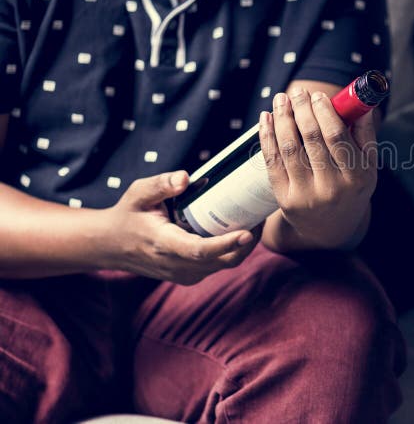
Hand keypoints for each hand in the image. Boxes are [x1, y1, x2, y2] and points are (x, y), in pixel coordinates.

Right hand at [100, 172, 258, 284]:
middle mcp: (176, 265)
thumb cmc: (129, 214)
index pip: (200, 250)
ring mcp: (184, 274)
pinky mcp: (189, 276)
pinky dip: (232, 251)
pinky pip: (217, 266)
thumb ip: (161, 184)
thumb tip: (186, 178)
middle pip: (222, 261)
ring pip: (223, 265)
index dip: (226, 244)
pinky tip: (240, 231)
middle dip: (246, 243)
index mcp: (164, 244)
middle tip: (260, 216)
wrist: (110, 245)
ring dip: (242, 247)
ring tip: (255, 220)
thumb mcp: (138, 193)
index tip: (247, 233)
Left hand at [259, 87, 376, 248]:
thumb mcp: (368, 167)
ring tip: (281, 99)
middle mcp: (331, 188)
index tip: (317, 95)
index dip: (324, 112)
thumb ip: (365, 135)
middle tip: (297, 92)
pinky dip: (267, 137)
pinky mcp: (285, 199)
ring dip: (282, 119)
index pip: (336, 137)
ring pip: (289, 148)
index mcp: (356, 177)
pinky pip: (272, 162)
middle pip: (311, 139)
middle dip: (301, 110)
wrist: (330, 229)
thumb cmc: (351, 188)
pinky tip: (267, 118)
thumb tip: (361, 104)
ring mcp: (305, 195)